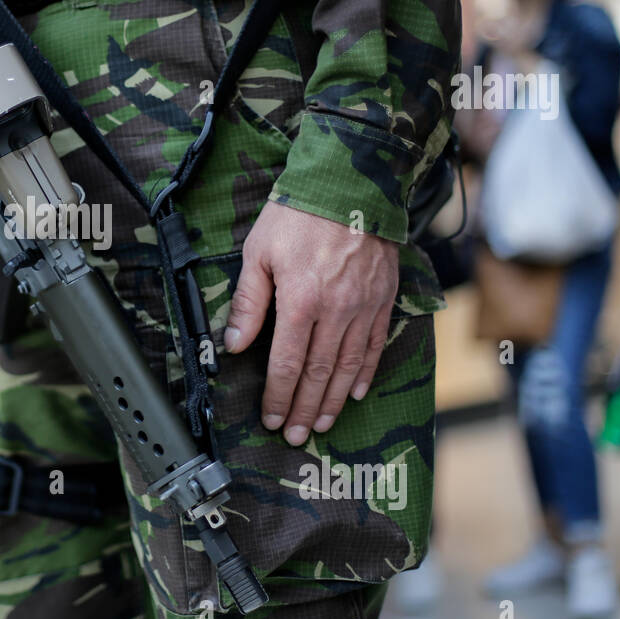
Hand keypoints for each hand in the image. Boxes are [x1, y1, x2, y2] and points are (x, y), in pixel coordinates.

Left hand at [224, 202, 398, 445]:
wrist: (350, 182)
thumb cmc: (298, 214)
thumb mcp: (258, 252)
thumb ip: (249, 302)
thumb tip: (236, 344)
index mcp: (301, 300)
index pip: (288, 364)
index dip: (278, 396)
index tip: (270, 418)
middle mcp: (336, 310)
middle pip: (318, 374)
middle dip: (304, 408)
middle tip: (294, 436)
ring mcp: (364, 306)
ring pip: (348, 366)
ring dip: (334, 400)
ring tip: (321, 424)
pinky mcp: (383, 298)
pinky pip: (375, 345)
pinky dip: (365, 373)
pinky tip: (356, 392)